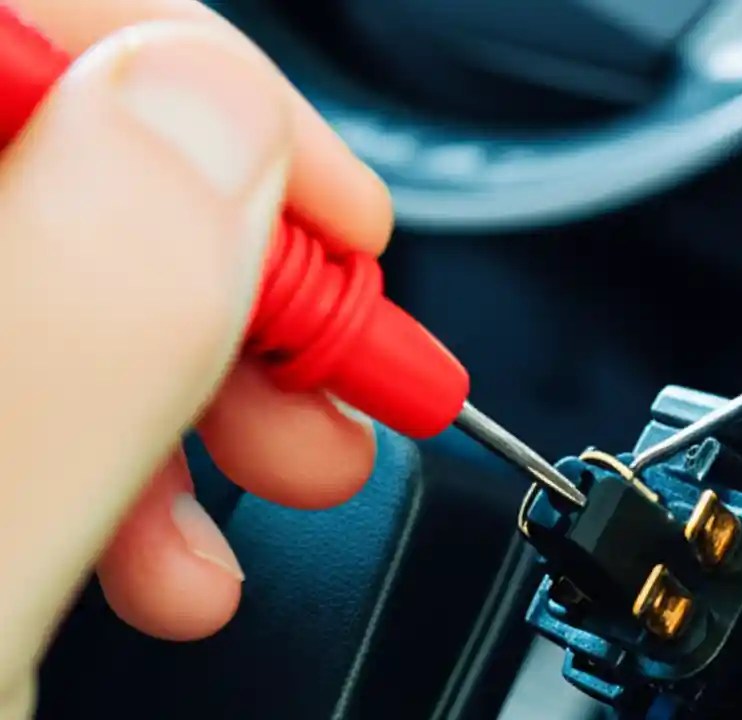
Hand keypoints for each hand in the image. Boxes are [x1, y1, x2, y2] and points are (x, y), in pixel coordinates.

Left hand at [0, 0, 392, 713]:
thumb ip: (65, 327)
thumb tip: (207, 119)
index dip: (182, 80)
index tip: (330, 214)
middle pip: (27, 136)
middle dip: (221, 253)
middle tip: (326, 373)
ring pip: (47, 259)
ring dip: (196, 364)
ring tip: (274, 482)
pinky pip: (29, 367)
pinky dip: (129, 437)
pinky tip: (166, 542)